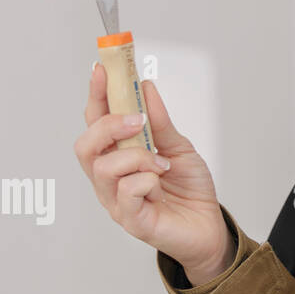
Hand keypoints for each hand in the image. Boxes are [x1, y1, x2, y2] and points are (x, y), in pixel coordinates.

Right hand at [74, 63, 234, 282]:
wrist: (209, 224)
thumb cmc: (189, 188)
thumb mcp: (179, 146)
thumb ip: (160, 121)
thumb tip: (145, 88)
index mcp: (118, 156)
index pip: (96, 122)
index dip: (97, 96)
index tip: (103, 69)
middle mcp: (110, 178)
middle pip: (85, 145)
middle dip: (108, 125)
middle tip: (137, 121)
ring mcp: (116, 200)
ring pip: (103, 168)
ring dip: (137, 156)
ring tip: (161, 162)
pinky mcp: (130, 219)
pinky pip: (125, 193)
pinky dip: (145, 179)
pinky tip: (159, 182)